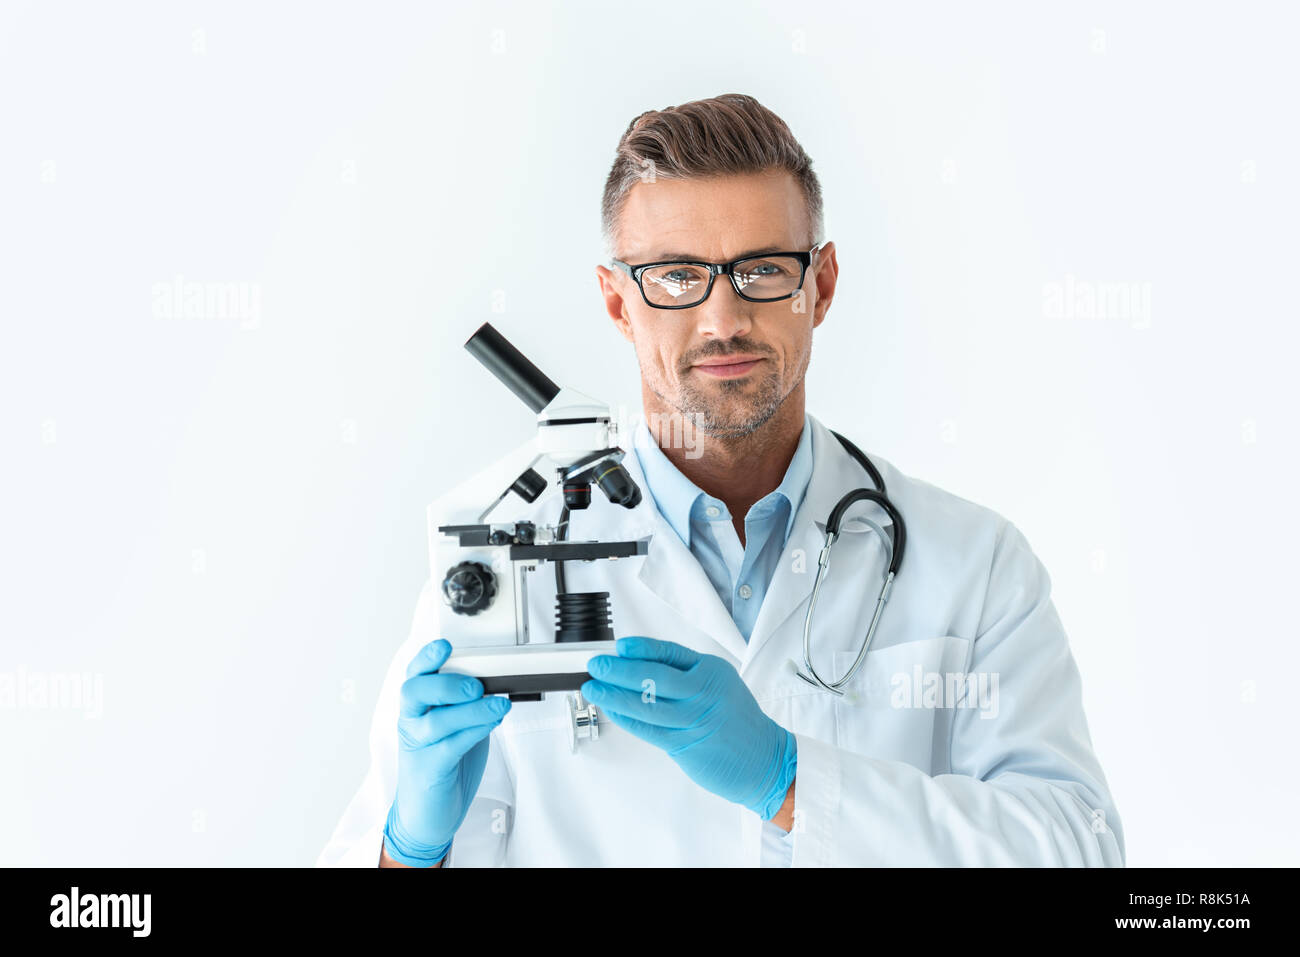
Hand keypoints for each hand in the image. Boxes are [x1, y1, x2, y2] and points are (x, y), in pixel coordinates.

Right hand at [384, 639, 511, 866]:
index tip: (444, 646)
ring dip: (472, 710)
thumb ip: (467, 705)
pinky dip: (473, 731)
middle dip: (448, 683)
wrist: (428, 814)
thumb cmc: (444, 765)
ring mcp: (417, 746)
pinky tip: (490, 724)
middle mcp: (412, 722)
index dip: (427, 658)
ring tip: (497, 706)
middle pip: (415, 690)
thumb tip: (495, 684)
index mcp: (417, 707)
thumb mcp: (458, 725)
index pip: (415, 675)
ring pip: (437, 720)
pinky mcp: (429, 769)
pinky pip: (450, 745)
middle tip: (476, 686)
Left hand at [581, 636, 795, 820]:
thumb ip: (686, 672)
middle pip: (654, 677)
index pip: (670, 653)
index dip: (641, 648)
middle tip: (598, 664)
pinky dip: (626, 718)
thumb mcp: (721, 682)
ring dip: (614, 695)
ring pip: (646, 704)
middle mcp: (702, 693)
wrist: (764, 759)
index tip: (620, 646)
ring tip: (593, 687)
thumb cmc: (738, 720)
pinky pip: (648, 728)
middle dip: (619, 670)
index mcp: (711, 672)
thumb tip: (641, 663)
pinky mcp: (683, 744)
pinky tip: (611, 709)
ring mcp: (693, 719)